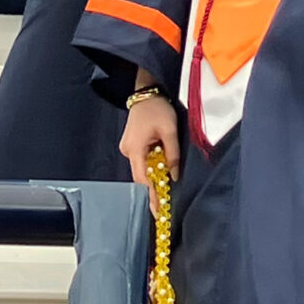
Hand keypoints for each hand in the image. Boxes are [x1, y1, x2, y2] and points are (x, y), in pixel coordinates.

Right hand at [121, 93, 181, 207]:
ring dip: (153, 175)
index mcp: (135, 148)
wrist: (146, 93)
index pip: (142, 179)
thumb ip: (173, 154)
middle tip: (162, 207)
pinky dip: (151, 166)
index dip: (149, 195)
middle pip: (141, 175)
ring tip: (163, 188)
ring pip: (142, 168)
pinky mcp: (131, 144)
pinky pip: (142, 160)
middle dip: (152, 189)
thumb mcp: (170, 131)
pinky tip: (159, 168)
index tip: (156, 211)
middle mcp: (128, 150)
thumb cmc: (157, 109)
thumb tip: (174, 175)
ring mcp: (128, 147)